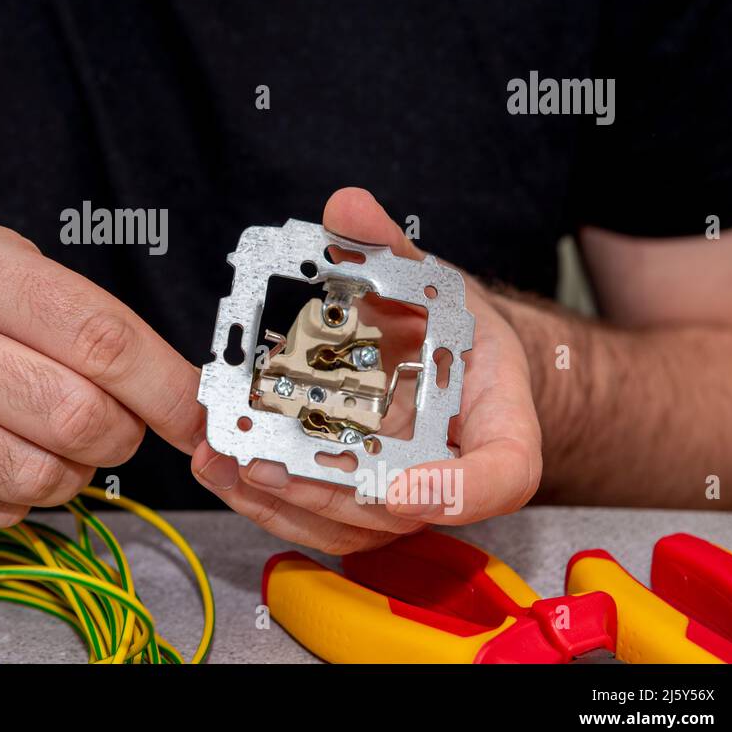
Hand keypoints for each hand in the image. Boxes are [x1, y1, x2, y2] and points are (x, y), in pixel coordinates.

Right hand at [0, 218, 203, 529]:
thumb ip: (80, 316)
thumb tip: (176, 393)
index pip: (100, 337)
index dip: (166, 386)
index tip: (198, 414)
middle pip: (78, 417)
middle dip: (120, 433)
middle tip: (110, 422)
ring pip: (40, 478)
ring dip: (71, 472)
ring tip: (47, 438)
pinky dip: (16, 497)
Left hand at [190, 188, 541, 552]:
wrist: (445, 356)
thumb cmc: (445, 322)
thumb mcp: (427, 275)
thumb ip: (387, 246)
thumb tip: (346, 207)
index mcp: (498, 415)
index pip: (503, 473)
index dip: (458, 492)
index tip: (399, 488)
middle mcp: (453, 466)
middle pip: (406, 510)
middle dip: (332, 493)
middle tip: (269, 467)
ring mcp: (406, 491)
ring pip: (357, 524)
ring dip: (290, 503)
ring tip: (232, 464)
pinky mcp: (361, 498)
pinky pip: (324, 517)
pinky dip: (276, 500)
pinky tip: (228, 466)